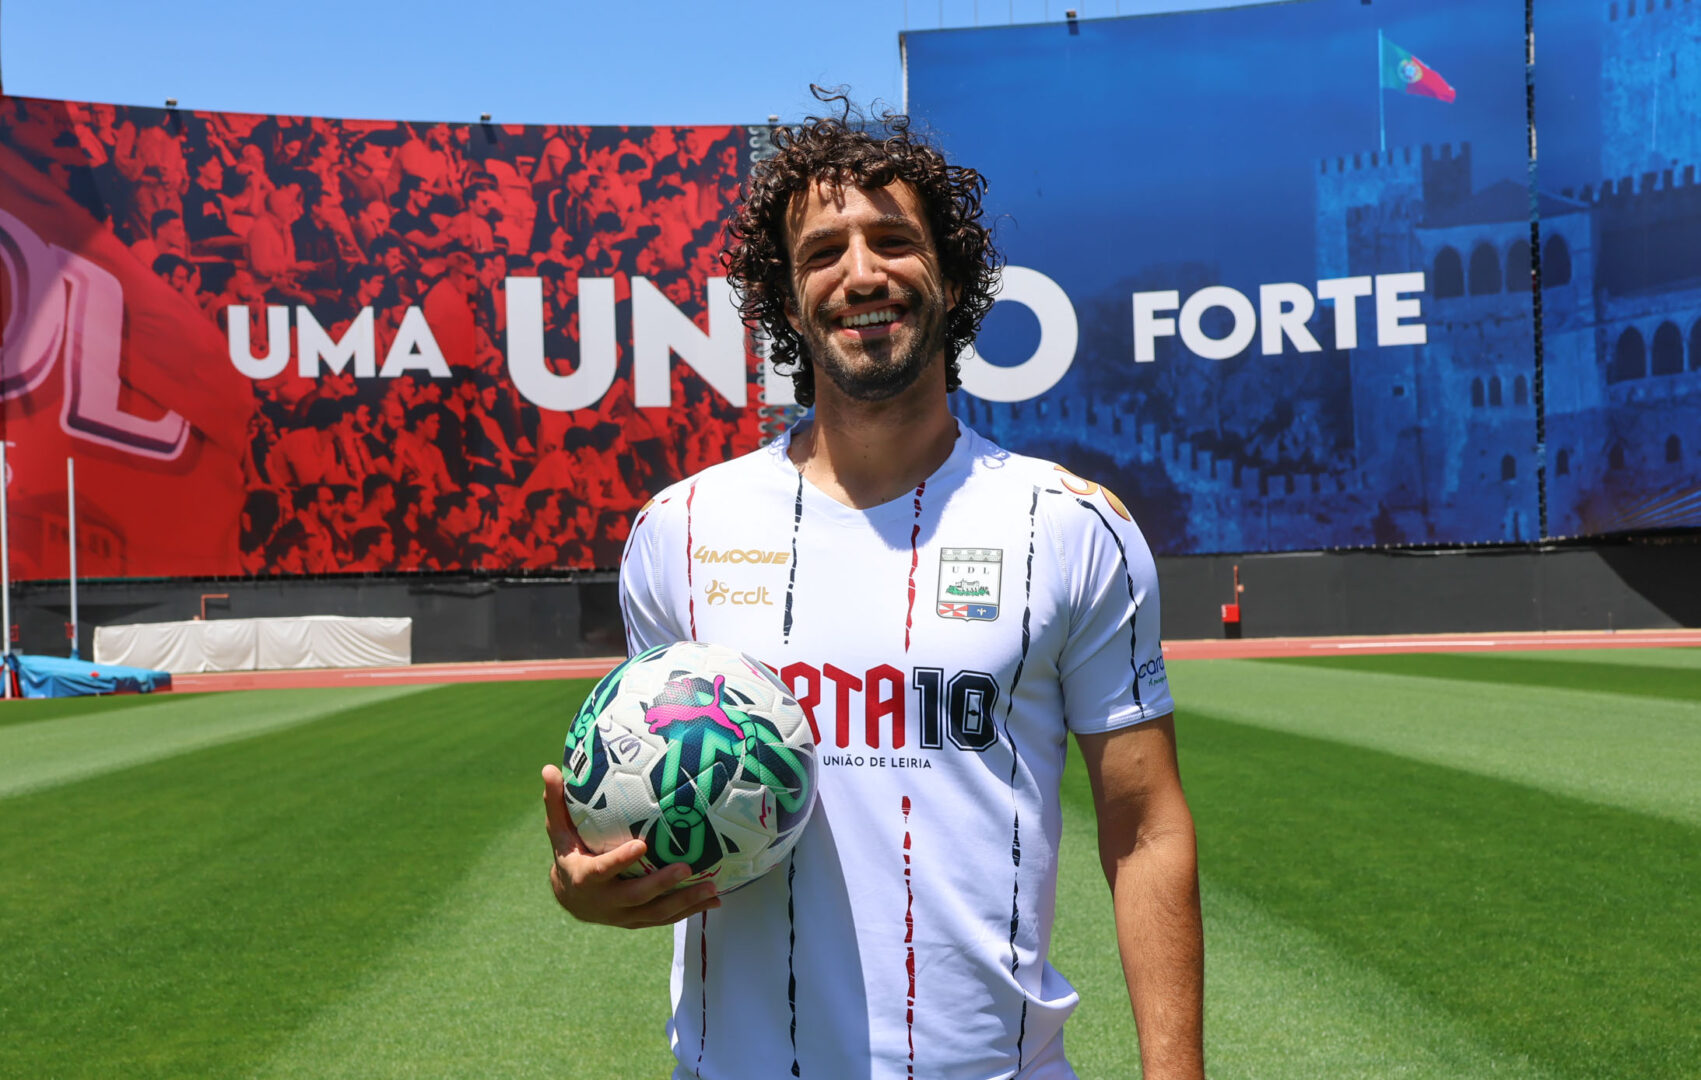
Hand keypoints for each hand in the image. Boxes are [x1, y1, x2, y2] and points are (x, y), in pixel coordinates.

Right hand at [542, 764, 719, 927]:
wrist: (572, 900)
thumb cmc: (569, 855)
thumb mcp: (559, 832)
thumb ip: (556, 803)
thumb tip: (548, 768)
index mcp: (585, 878)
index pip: (603, 870)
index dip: (621, 861)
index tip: (641, 845)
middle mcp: (606, 902)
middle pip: (636, 896)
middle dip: (662, 884)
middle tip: (687, 867)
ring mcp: (624, 915)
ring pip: (656, 913)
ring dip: (685, 902)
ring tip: (711, 888)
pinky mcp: (639, 921)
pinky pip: (666, 918)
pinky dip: (690, 910)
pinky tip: (715, 899)